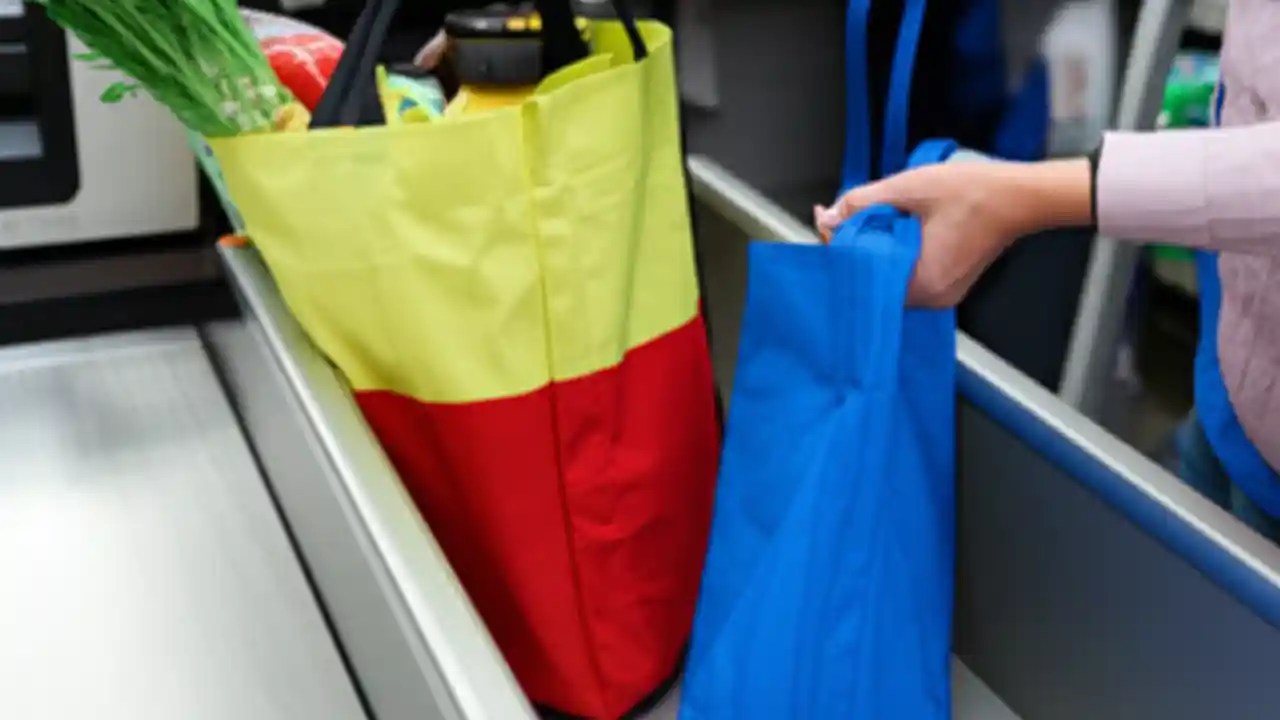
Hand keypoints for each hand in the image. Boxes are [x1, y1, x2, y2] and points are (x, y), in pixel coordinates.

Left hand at [814, 159, 1091, 306]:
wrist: (1020, 196)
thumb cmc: (974, 192)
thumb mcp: (908, 188)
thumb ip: (862, 203)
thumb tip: (828, 216)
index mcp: (919, 283)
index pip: (860, 274)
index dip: (840, 246)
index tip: (830, 220)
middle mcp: (929, 298)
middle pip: (873, 276)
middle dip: (857, 245)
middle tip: (849, 214)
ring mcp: (941, 294)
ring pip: (890, 274)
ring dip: (877, 248)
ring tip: (878, 218)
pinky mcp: (948, 284)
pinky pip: (909, 273)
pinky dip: (897, 252)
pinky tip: (898, 229)